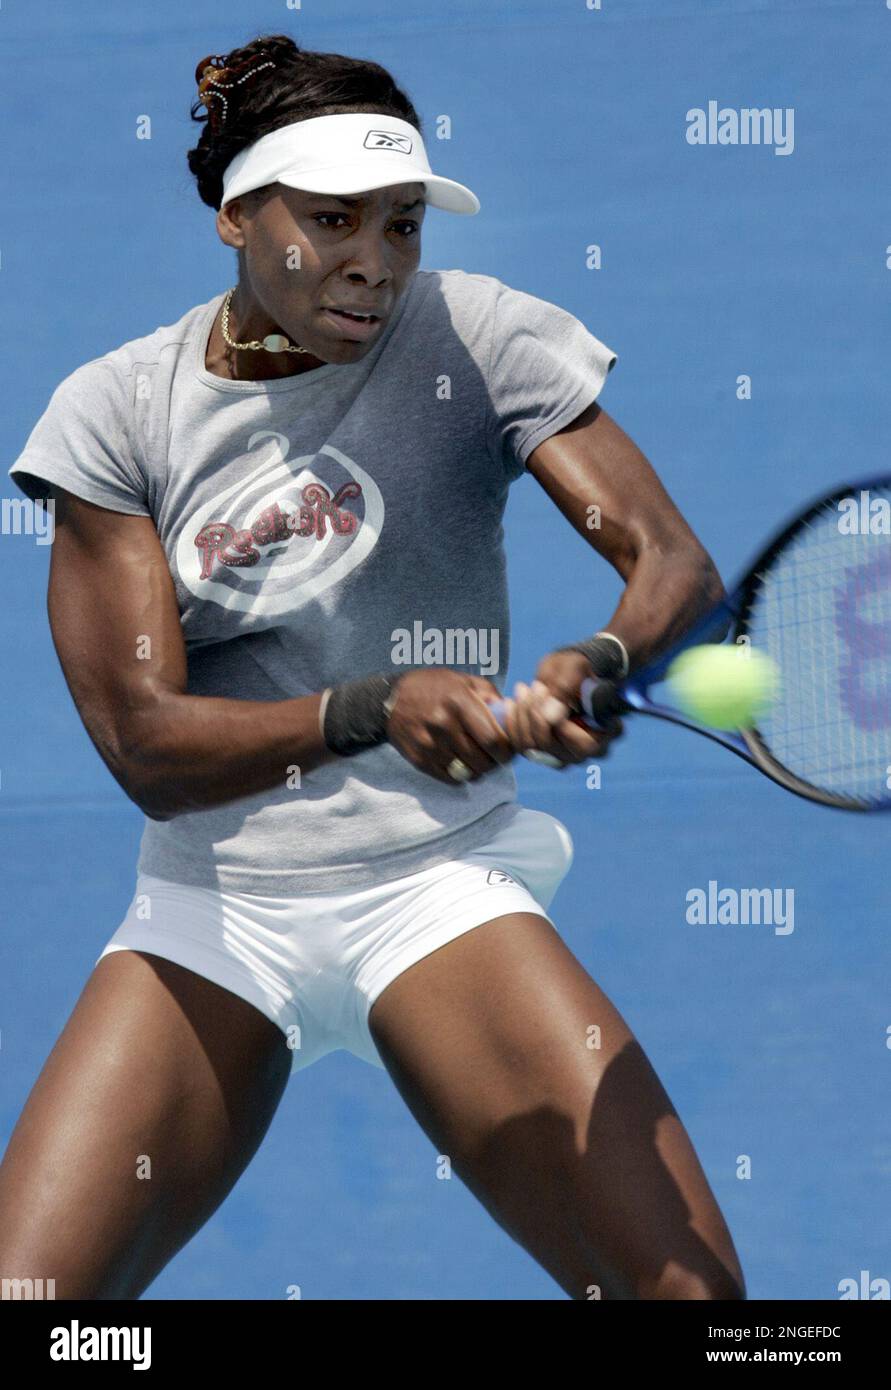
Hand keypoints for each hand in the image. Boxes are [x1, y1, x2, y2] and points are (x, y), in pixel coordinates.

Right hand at [385, 669, 514, 784]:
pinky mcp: (420, 760)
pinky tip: (461, 763)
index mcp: (459, 702)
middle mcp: (444, 725)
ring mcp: (430, 745)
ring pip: (468, 772)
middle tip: (496, 758)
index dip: (507, 752)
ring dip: (479, 770)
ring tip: (479, 760)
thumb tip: (510, 715)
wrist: (389, 699)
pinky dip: (461, 775)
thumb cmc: (433, 687)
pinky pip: (450, 778)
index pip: (493, 740)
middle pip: (482, 761)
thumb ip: (490, 695)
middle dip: (495, 763)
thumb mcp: (463, 680)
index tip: (509, 752)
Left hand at [502, 649, 623, 766]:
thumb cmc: (577, 668)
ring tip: (523, 689)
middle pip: (556, 749)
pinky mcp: (544, 751)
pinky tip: (513, 701)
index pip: (584, 744)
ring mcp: (566, 754)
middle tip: (534, 686)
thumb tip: (550, 717)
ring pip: (535, 750)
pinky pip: (522, 747)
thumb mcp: (574, 668)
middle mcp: (589, 750)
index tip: (545, 691)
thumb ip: (566, 688)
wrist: (568, 672)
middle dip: (537, 716)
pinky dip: (513, 724)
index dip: (560, 724)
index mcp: (610, 731)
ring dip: (523, 717)